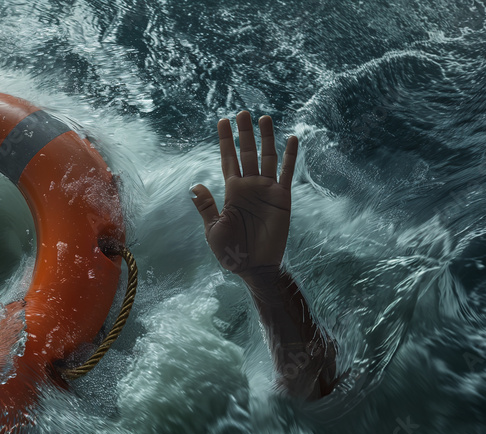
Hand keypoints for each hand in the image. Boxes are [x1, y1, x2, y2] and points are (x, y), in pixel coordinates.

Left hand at [191, 111, 297, 285]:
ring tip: (263, 118)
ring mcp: (267, 191)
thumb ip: (206, 206)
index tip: (222, 121)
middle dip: (244, 133)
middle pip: (247, 153)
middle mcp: (249, 186)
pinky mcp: (282, 199)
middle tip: (242, 112)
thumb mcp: (213, 229)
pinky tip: (291, 139)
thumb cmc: (231, 252)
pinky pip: (286, 174)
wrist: (254, 268)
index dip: (226, 141)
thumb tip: (194, 185)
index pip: (228, 159)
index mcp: (232, 191)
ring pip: (267, 158)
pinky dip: (290, 156)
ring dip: (266, 138)